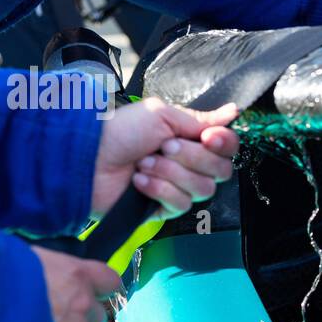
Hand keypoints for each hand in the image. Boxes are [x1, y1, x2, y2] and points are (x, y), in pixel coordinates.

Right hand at [31, 245, 122, 321]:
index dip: (100, 288)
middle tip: (54, 317)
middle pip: (98, 316)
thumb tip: (47, 274)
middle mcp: (82, 305)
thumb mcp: (26, 257)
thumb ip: (48, 270)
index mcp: (78, 275)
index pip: (110, 282)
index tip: (91, 291)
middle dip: (81, 318)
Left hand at [92, 97, 239, 218]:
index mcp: (189, 139)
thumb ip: (201, 119)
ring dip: (171, 173)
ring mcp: (176, 187)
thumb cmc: (119, 131)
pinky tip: (139, 181)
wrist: (87, 158)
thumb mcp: (162, 115)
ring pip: (202, 190)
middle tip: (164, 147)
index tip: (208, 137)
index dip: (223, 144)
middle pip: (219, 170)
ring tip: (144, 163)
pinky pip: (181, 204)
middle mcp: (188, 164)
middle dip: (191, 157)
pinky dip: (159, 189)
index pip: (227, 147)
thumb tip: (234, 112)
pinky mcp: (163, 208)